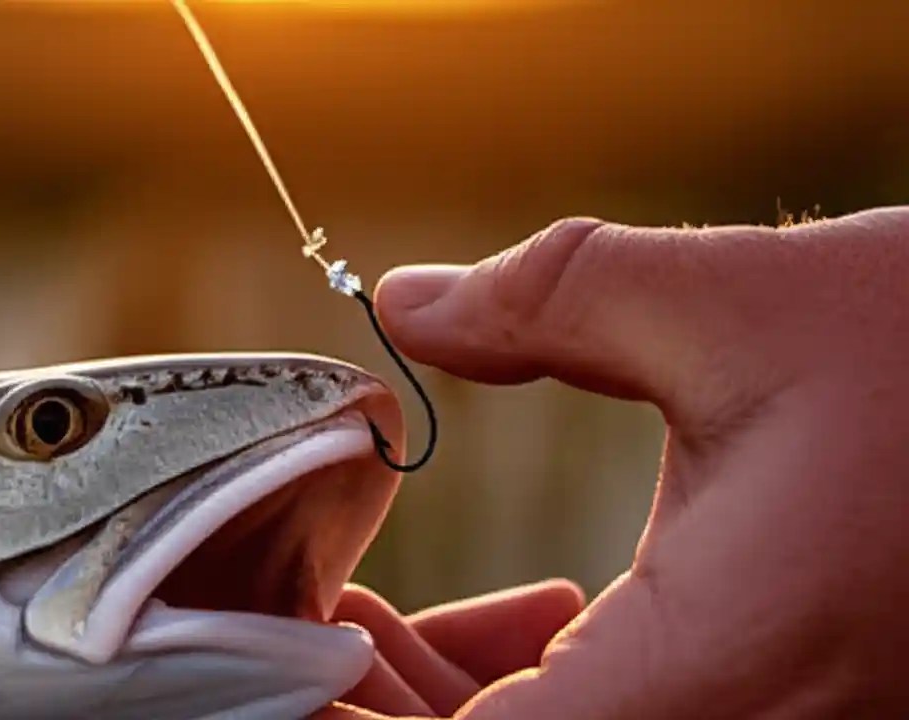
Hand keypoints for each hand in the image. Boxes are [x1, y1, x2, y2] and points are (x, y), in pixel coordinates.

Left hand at [326, 207, 908, 717]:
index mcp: (719, 660)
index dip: (358, 705)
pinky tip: (544, 607)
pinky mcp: (798, 700)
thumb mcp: (729, 304)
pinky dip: (562, 688)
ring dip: (462, 697)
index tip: (296, 622)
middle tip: (324, 600)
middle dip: (387, 696)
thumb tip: (404, 306)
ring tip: (388, 604)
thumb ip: (542, 303)